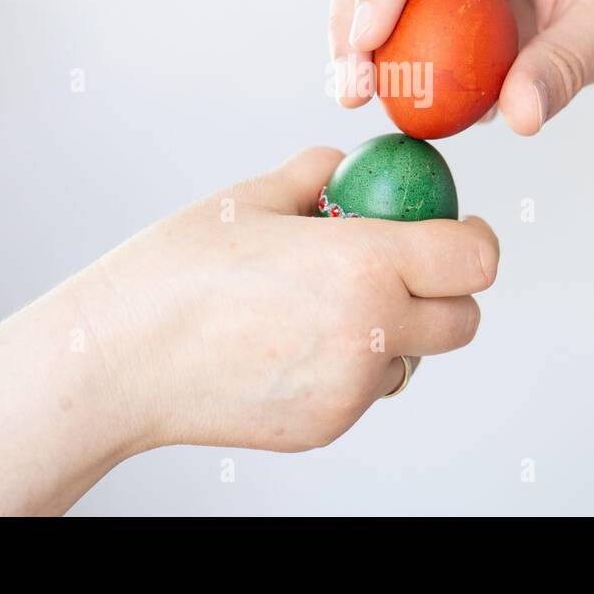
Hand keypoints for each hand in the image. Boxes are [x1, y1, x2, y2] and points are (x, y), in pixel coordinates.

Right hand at [66, 146, 496, 453]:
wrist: (118, 362)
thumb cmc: (175, 274)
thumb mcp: (250, 199)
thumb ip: (314, 176)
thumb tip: (342, 167)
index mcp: (365, 265)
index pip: (474, 259)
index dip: (475, 240)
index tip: (459, 228)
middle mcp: (372, 333)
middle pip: (464, 321)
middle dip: (446, 292)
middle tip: (404, 268)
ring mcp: (350, 389)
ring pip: (412, 359)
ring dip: (395, 332)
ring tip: (326, 306)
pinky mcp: (326, 426)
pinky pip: (365, 391)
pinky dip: (351, 365)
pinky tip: (292, 341)